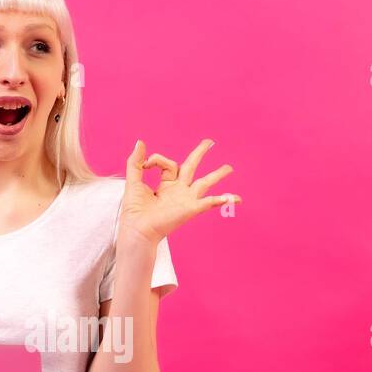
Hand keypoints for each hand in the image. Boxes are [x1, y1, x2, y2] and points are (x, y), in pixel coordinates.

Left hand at [120, 138, 240, 243]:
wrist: (138, 229)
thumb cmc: (134, 211)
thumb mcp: (133, 181)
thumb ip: (135, 162)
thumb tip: (140, 142)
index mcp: (166, 184)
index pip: (169, 164)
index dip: (157, 159)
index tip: (146, 164)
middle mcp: (178, 190)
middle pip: (191, 167)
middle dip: (200, 153)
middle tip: (209, 142)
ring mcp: (186, 199)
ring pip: (204, 183)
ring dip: (217, 175)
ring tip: (229, 168)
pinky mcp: (190, 208)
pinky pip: (209, 202)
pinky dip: (223, 200)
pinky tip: (237, 199)